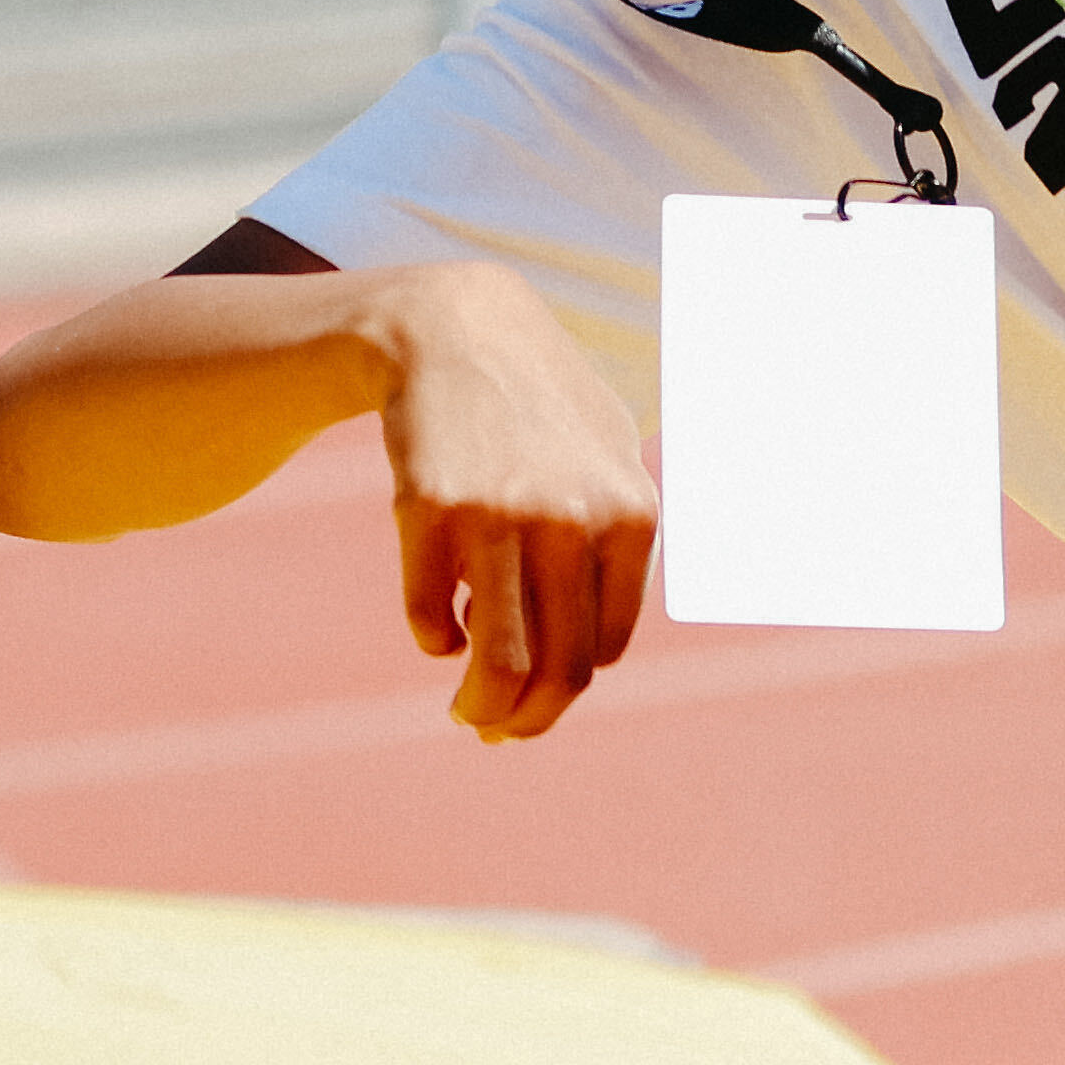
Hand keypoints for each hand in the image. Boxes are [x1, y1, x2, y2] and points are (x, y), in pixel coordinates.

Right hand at [378, 265, 660, 742]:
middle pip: (560, 669)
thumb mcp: (611, 461)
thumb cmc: (541, 406)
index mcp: (633, 517)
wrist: (454, 329)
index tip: (542, 696)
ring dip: (482, 709)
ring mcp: (503, 515)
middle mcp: (576, 520)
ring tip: (468, 713)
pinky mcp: (431, 509)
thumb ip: (617, 551)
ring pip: (501, 663)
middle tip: (501, 735)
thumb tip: (593, 657)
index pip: (605, 648)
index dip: (569, 687)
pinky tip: (439, 633)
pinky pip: (433, 617)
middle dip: (529, 721)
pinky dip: (436, 641)